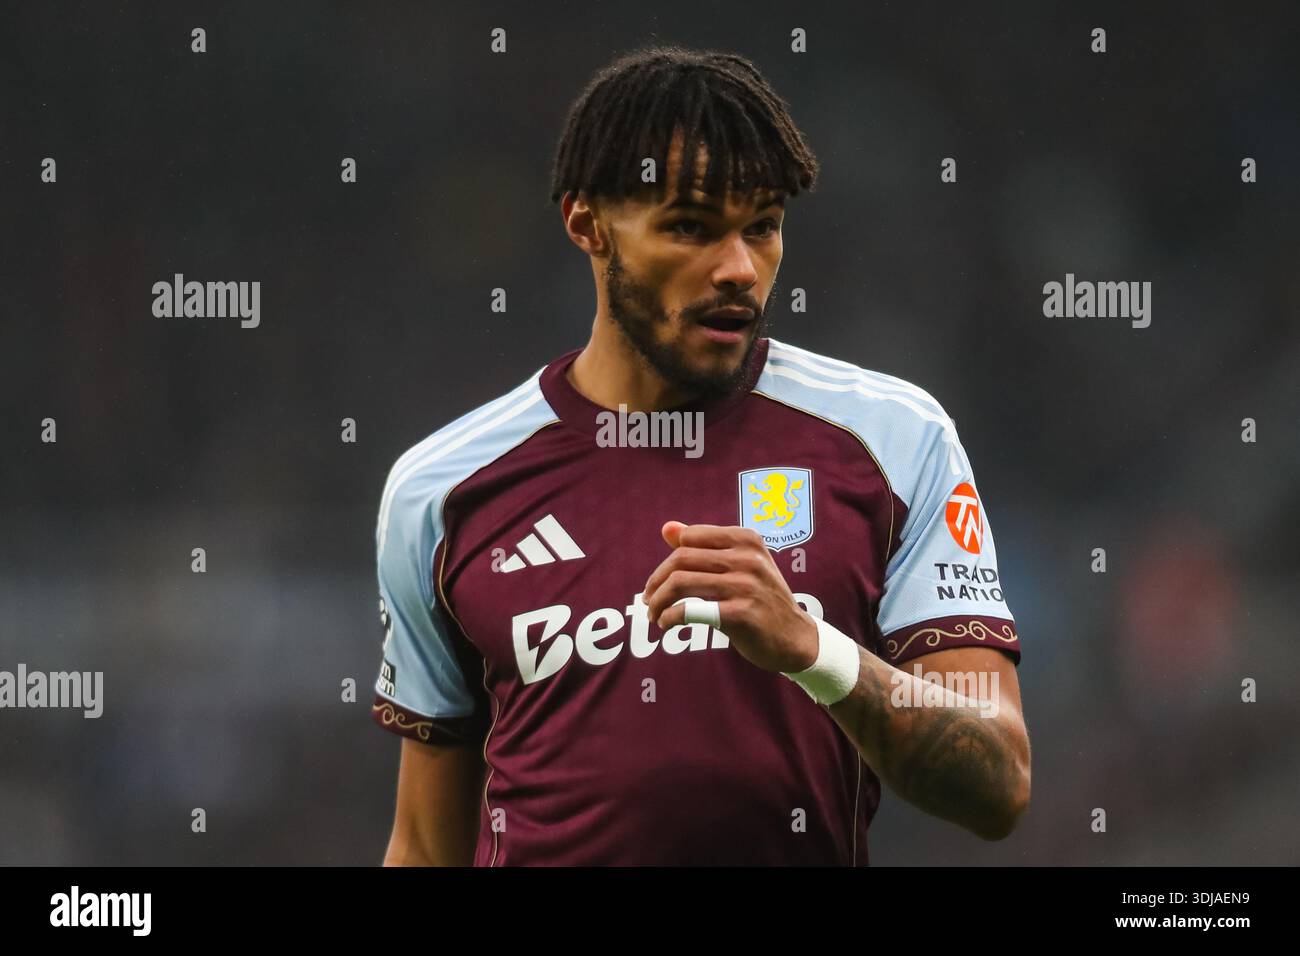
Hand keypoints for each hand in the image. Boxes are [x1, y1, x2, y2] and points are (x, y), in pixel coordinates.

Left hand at [641, 521, 819, 673]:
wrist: (795, 637)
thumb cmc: (762, 599)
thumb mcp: (740, 565)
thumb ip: (705, 546)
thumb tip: (667, 528)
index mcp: (746, 539)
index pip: (689, 538)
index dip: (666, 561)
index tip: (657, 581)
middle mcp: (747, 558)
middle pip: (681, 560)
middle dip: (656, 582)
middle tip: (648, 600)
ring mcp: (745, 586)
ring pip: (681, 583)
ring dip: (658, 602)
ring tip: (654, 615)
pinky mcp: (740, 614)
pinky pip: (690, 610)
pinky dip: (670, 617)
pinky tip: (666, 625)